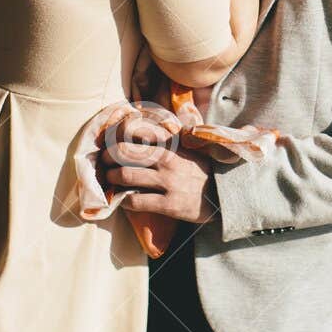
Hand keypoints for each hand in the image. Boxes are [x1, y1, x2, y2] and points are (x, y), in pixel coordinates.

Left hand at [99, 140, 216, 223]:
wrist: (227, 196)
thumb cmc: (205, 172)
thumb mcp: (192, 150)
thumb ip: (174, 139)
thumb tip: (159, 127)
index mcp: (172, 146)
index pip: (138, 134)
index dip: (118, 138)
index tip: (110, 144)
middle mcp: (168, 161)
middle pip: (125, 153)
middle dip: (108, 157)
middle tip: (104, 163)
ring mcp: (168, 183)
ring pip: (126, 176)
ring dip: (112, 178)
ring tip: (110, 180)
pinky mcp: (169, 205)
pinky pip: (137, 201)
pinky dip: (125, 201)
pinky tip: (123, 201)